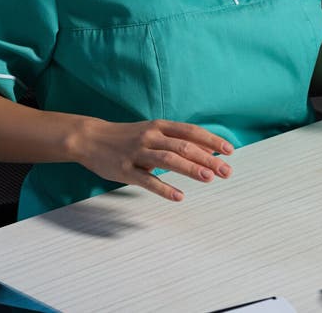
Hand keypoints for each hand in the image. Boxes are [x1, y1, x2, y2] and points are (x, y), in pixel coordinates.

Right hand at [69, 117, 233, 201]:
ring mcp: (137, 153)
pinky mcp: (125, 170)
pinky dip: (164, 188)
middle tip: (226, 171)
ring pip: (168, 160)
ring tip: (209, 178)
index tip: (229, 150)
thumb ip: (174, 139)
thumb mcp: (151, 131)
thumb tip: (204, 150)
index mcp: (159, 126)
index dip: (211, 140)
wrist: (91, 138)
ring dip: (190, 169)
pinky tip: (179, 196)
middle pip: (183, 146)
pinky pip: (147, 180)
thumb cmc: (127, 136)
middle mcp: (150, 136)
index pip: (190, 131)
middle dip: (207, 158)